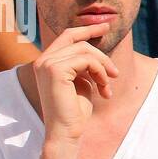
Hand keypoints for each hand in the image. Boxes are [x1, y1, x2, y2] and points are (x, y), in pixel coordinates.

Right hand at [32, 22, 117, 143]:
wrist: (65, 131)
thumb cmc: (74, 110)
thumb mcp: (80, 81)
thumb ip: (82, 64)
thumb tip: (95, 46)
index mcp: (45, 62)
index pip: (67, 36)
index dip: (87, 29)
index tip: (105, 27)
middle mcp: (42, 61)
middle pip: (77, 40)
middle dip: (100, 52)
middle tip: (116, 72)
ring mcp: (46, 64)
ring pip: (85, 50)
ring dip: (103, 67)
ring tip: (109, 85)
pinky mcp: (55, 70)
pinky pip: (87, 60)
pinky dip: (100, 72)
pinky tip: (103, 88)